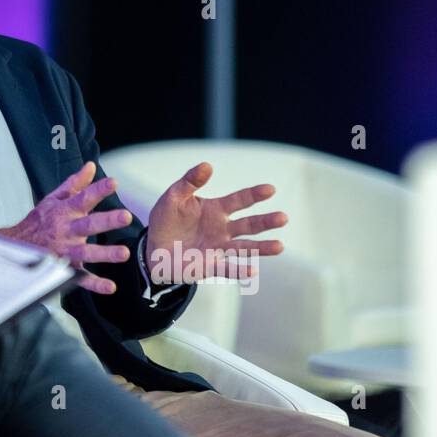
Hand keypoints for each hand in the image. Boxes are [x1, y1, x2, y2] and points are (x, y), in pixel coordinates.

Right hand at [0, 162, 132, 294]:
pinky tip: (110, 286)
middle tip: (125, 216)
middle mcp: (66, 231)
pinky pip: (81, 278)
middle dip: (107, 221)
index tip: (113, 182)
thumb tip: (90, 167)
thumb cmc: (38, 221)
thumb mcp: (53, 199)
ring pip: (86, 253)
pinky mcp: (66, 269)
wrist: (16, 247)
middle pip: (88, 225)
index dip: (98, 190)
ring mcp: (65, 251)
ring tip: (123, 253)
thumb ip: (74, 184)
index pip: (83, 198)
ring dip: (105, 254)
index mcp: (64, 212)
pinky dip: (94, 284)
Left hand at [143, 162, 286, 283]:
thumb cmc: (166, 220)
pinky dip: (239, 270)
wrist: (153, 248)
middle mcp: (222, 228)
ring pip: (244, 248)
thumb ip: (190, 181)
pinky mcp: (210, 265)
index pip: (239, 200)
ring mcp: (218, 247)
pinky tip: (252, 271)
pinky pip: (227, 268)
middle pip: (248, 224)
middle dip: (266, 221)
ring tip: (280, 246)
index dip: (254, 194)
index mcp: (216, 209)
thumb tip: (207, 165)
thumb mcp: (174, 196)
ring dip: (262, 247)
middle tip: (283, 217)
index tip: (270, 189)